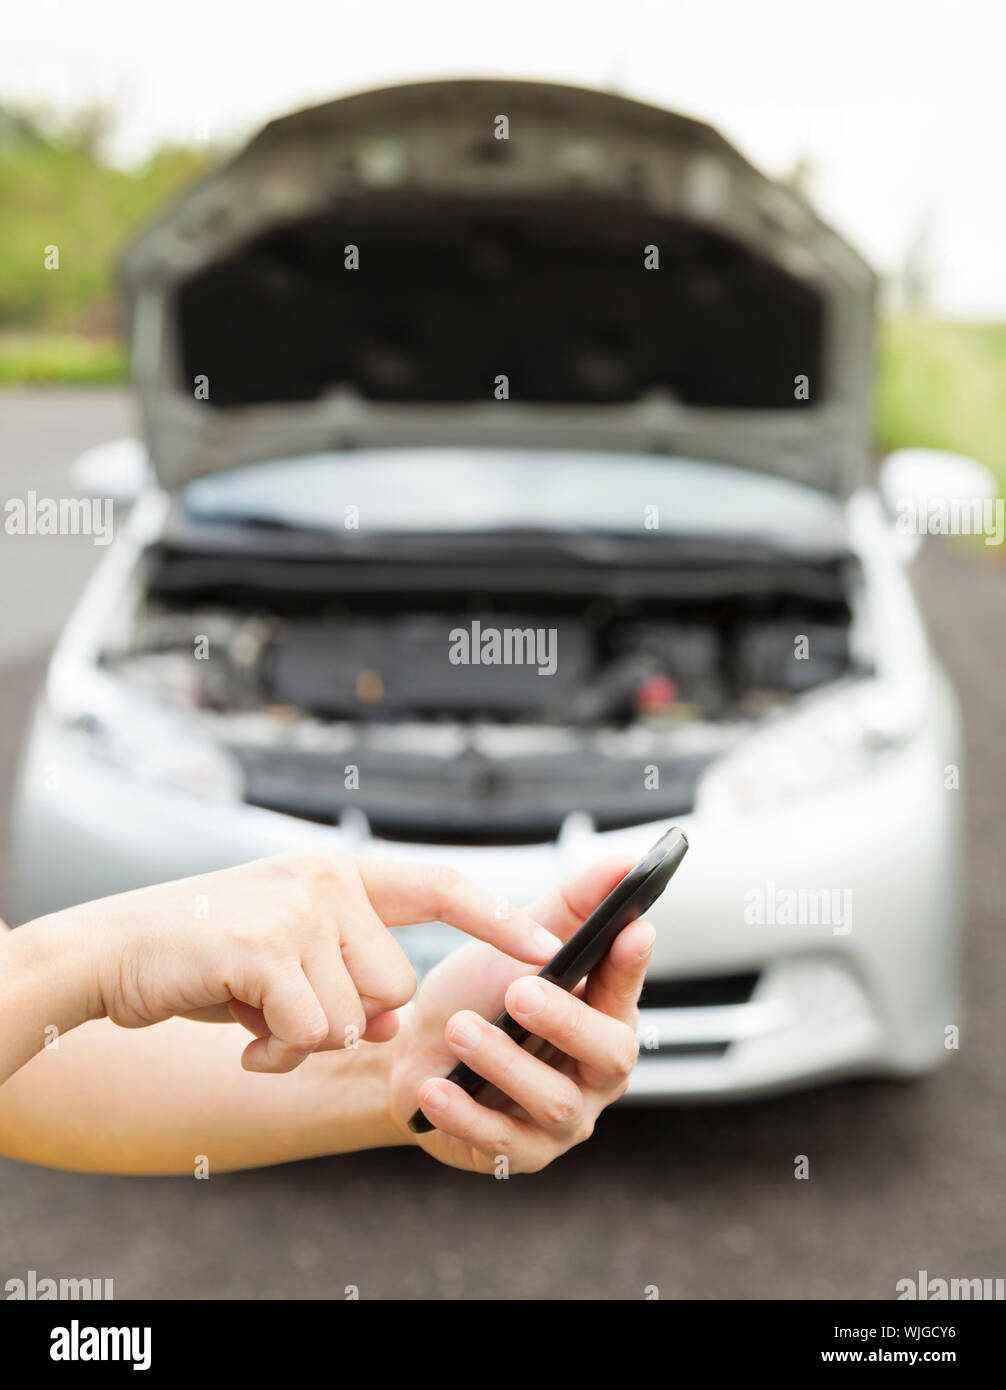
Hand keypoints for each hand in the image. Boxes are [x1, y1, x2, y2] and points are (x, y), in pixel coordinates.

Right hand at [66, 852, 562, 1073]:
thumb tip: (392, 1020)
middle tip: (282, 1012)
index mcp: (338, 873)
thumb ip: (346, 972)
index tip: (546, 946)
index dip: (497, 917)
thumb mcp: (288, 956)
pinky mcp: (263, 946)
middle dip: (347, 1017)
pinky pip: (311, 1029)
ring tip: (251, 1010)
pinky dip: (275, 1046)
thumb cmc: (203, 957)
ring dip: (304, 1034)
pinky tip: (236, 1026)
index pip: (438, 885)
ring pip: (354, 1014)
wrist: (112, 953)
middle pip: (395, 983)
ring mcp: (296, 908)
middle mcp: (325, 879)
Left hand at [386, 858, 651, 1172]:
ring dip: (503, 1061)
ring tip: (460, 1028)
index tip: (633, 927)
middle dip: (564, 1019)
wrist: (415, 1054)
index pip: (627, 987)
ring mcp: (563, 1119)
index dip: (632, 962)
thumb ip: (573, 905)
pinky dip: (464, 1112)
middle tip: (518, 990)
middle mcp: (596, 1071)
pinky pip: (501, 1139)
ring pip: (550, 1098)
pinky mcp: (521, 1153)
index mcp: (605, 1015)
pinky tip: (434, 1088)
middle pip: (607, 1053)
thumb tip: (625, 861)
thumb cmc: (478, 994)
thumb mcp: (517, 942)